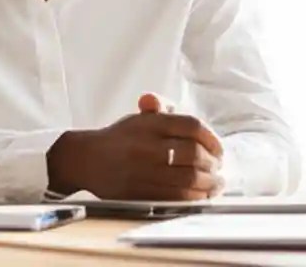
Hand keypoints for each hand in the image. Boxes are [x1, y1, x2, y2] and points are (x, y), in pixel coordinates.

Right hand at [48, 97, 224, 199]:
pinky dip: (195, 197)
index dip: (212, 138)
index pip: (191, 126)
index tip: (218, 148)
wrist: (86, 160)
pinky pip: (176, 196)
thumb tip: (176, 108)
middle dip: (213, 163)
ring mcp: (142, 170)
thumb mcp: (137, 120)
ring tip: (216, 183)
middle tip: (219, 168)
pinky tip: (202, 195)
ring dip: (209, 183)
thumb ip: (161, 111)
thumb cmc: (118, 140)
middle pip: (194, 153)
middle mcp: (145, 145)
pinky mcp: (140, 191)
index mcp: (148, 123)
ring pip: (189, 178)